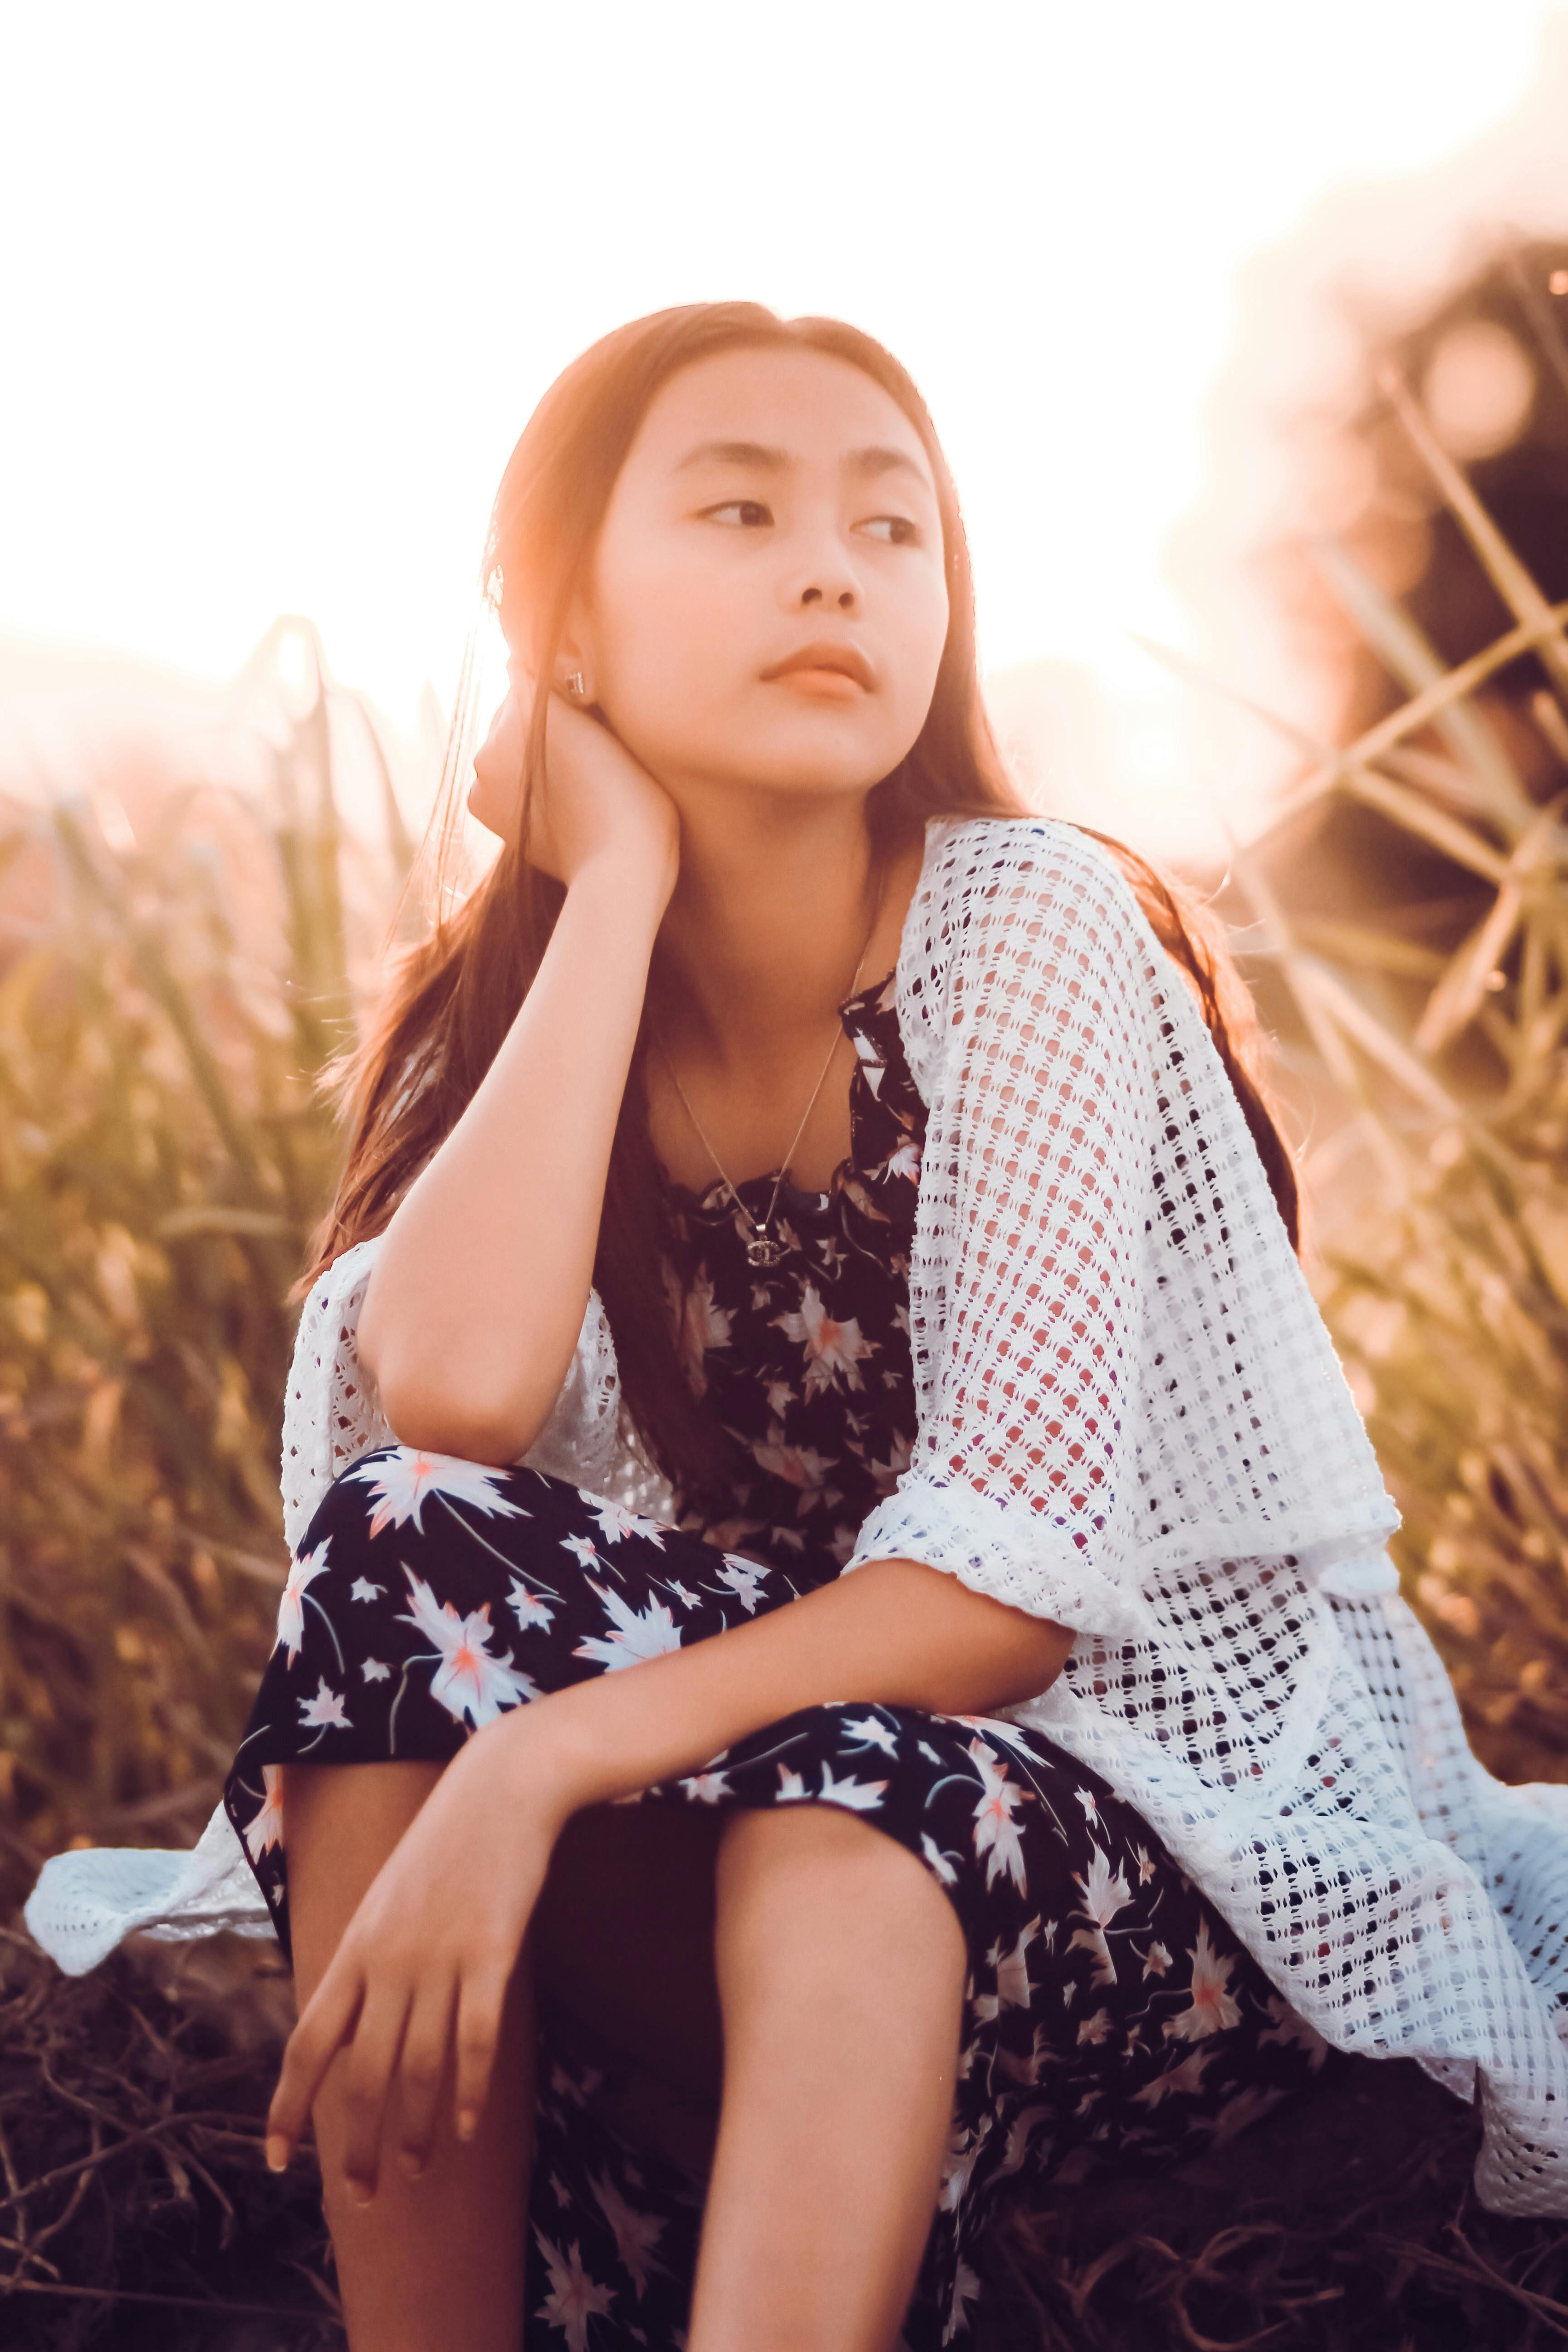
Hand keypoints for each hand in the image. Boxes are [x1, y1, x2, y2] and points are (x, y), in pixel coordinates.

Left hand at [263, 1714, 570, 2200]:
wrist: (500, 1787)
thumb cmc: (445, 1845)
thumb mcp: (387, 1898)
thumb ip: (368, 1959)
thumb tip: (349, 2022)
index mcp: (355, 1947)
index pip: (308, 2044)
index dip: (289, 2107)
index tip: (280, 2161)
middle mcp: (388, 1960)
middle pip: (361, 2074)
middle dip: (354, 2144)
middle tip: (358, 2198)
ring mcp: (439, 1958)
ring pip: (417, 2068)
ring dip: (410, 2132)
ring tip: (410, 2174)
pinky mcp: (490, 1955)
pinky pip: (474, 2041)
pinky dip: (467, 2093)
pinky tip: (464, 2130)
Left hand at [468, 670, 679, 899]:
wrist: (617, 865)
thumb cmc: (633, 793)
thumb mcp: (611, 724)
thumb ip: (566, 692)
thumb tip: (523, 666)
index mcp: (530, 700)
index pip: (529, 674)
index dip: (559, 693)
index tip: (583, 716)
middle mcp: (496, 731)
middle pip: (512, 713)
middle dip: (537, 726)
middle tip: (581, 757)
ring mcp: (483, 770)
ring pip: (502, 748)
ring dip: (525, 757)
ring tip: (568, 784)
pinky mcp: (479, 803)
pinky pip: (492, 780)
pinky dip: (512, 787)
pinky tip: (549, 803)